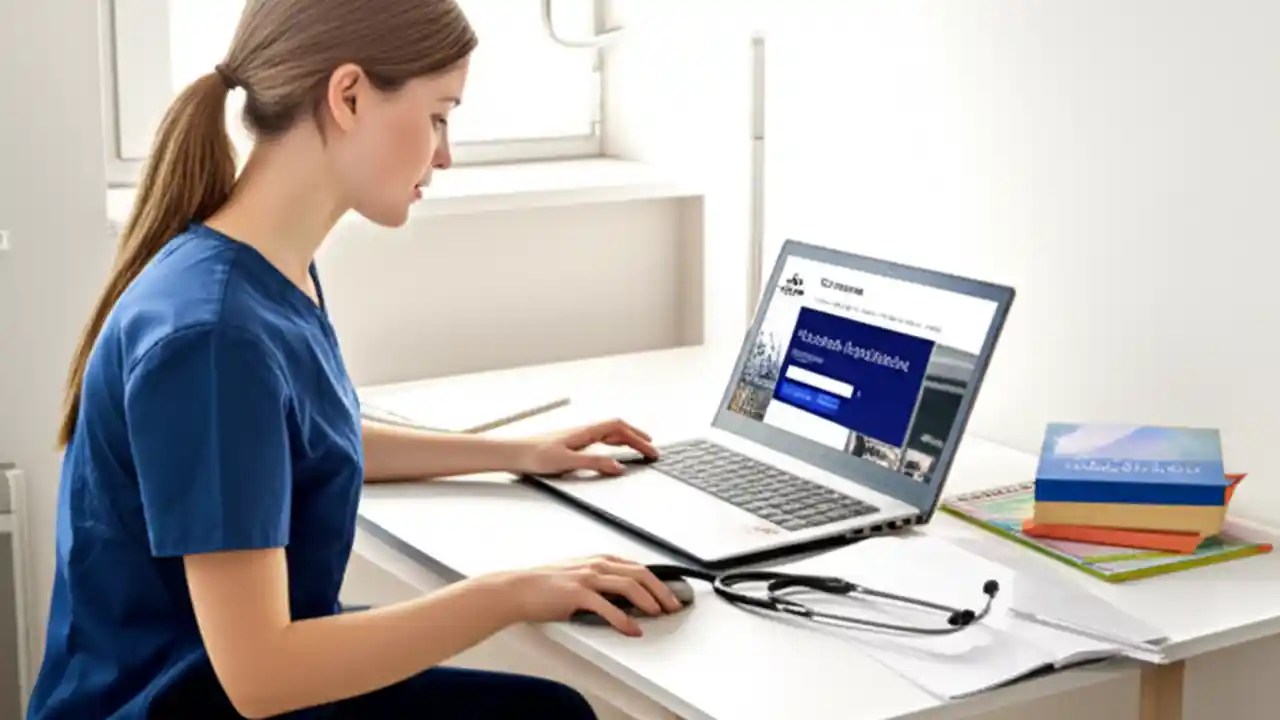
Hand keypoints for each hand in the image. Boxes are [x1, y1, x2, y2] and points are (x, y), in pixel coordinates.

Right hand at [497, 554, 684, 635]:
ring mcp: (588, 578)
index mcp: (600, 560)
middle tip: (673, 606)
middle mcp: (597, 565)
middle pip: (640, 574)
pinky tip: (632, 629)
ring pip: (629, 586)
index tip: (671, 594)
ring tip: (658, 614)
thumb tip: (626, 595)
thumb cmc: (546, 584)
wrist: (519, 588)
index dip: (659, 581)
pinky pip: (607, 607)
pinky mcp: (577, 594)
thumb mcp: (579, 574)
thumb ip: (602, 581)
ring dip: (648, 601)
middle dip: (661, 591)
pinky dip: (624, 620)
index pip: (638, 567)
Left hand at [513, 418, 659, 476]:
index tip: (651, 450)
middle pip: (616, 429)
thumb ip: (594, 464)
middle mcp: (582, 432)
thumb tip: (618, 467)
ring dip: (626, 439)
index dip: (638, 438)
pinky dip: (612, 444)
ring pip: (608, 433)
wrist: (512, 453)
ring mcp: (576, 437)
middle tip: (651, 449)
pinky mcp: (570, 444)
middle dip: (636, 437)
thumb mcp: (567, 462)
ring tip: (638, 448)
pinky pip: (598, 440)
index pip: (618, 429)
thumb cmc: (534, 455)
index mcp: (584, 432)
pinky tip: (611, 452)